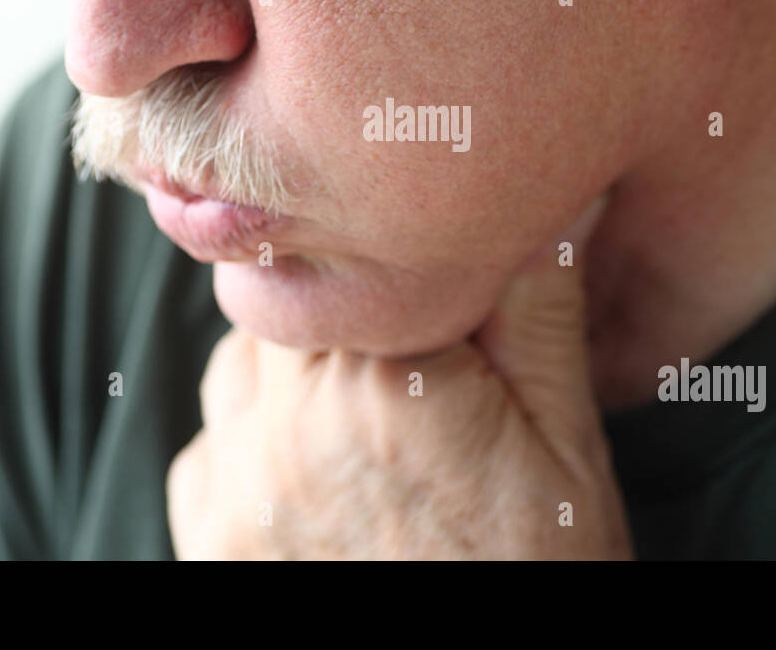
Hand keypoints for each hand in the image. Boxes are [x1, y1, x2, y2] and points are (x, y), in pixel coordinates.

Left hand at [166, 199, 631, 558]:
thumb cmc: (539, 575)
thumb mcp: (568, 443)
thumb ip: (538, 308)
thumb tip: (544, 200)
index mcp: (386, 379)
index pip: (354, 250)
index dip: (391, 257)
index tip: (430, 286)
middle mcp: (288, 420)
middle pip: (288, 301)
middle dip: (344, 313)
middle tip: (413, 365)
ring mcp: (237, 483)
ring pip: (241, 362)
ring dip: (292, 370)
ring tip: (366, 423)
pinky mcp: (207, 537)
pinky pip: (207, 443)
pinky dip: (251, 442)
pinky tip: (316, 478)